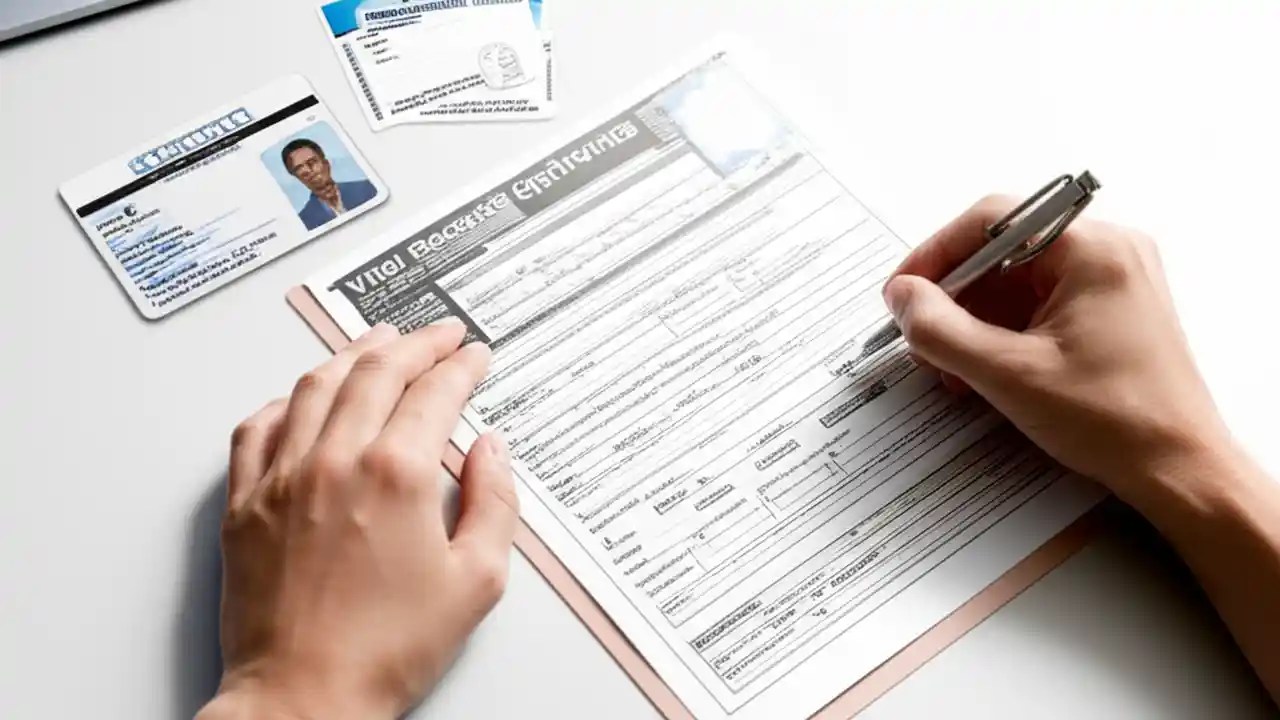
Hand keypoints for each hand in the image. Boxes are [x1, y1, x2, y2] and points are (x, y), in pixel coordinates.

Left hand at [196, 321, 518, 719]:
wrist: (305, 697)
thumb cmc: (386, 650)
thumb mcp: (476, 582)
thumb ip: (494, 504)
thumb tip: (491, 452)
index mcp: (395, 475)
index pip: (435, 392)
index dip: (461, 365)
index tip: (474, 355)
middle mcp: (334, 462)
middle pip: (377, 371)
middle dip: (416, 342)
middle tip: (438, 333)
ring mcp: (282, 478)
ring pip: (316, 385)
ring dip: (353, 353)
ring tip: (377, 340)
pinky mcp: (245, 503)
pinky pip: (256, 427)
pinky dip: (285, 399)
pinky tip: (301, 396)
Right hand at [883, 196, 1229, 500]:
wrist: (1180, 470)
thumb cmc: (1116, 421)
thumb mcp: (1008, 374)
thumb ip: (941, 330)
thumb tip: (902, 298)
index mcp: (1093, 250)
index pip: (992, 222)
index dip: (936, 254)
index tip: (904, 293)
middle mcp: (1108, 253)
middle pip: (1002, 252)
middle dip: (955, 298)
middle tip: (923, 338)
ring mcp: (1112, 282)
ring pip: (1017, 282)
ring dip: (975, 321)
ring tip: (955, 367)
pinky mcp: (1110, 311)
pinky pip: (1039, 305)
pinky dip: (1003, 333)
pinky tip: (985, 370)